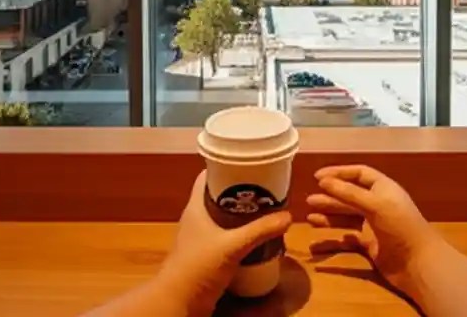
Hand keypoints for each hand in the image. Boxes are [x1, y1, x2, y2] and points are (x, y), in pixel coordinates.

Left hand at [155, 171, 292, 314]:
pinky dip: (241, 234)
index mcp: (196, 207)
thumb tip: (288, 216)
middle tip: (267, 189)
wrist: (178, 302)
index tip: (249, 165)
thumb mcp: (232, 246)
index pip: (207, 176)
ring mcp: (201, 238)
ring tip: (267, 211)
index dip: (226, 167)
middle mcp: (197, 219)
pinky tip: (259, 238)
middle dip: (242, 192)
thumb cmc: (198, 267)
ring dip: (244, 215)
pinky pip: (227, 237)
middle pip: (220, 196)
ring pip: (224, 218)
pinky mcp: (207, 255)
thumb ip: (260, 231)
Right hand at [306, 164, 446, 300]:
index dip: (338, 173)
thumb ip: (348, 193)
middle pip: (349, 196)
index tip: (317, 177)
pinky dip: (331, 241)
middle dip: (330, 197)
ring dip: (328, 217)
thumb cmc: (400, 227)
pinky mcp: (369, 245)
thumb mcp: (375, 205)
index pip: (358, 174)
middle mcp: (377, 204)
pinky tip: (317, 244)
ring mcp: (373, 226)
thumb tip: (323, 181)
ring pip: (346, 218)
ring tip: (309, 218)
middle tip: (309, 201)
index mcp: (383, 189)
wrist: (418, 263)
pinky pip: (346, 240)